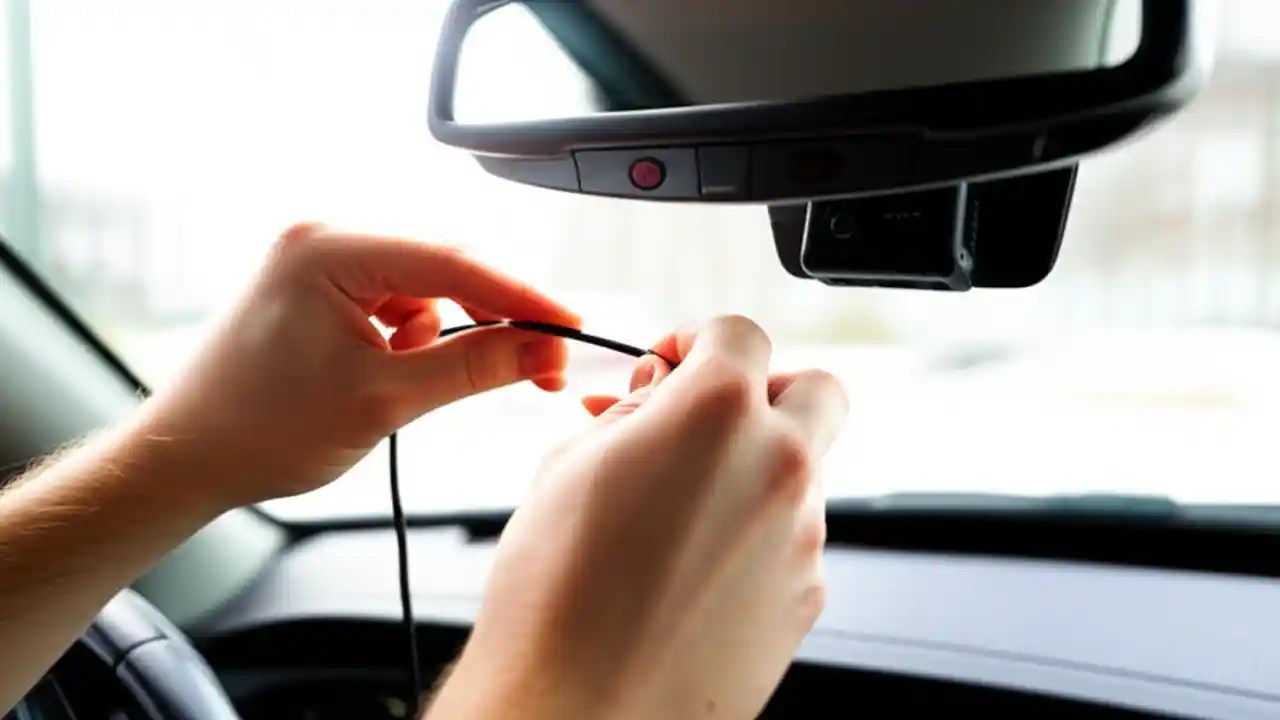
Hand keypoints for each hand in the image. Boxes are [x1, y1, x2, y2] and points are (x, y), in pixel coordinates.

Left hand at [133, 222, 578, 510]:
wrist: (187, 457)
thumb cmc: (260, 428)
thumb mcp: (384, 399)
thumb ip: (473, 366)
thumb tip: (542, 350)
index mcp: (330, 248)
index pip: (453, 261)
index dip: (521, 297)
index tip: (570, 326)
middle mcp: (323, 238)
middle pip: (444, 263)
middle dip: (491, 315)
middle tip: (538, 366)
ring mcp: (320, 261)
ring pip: (425, 284)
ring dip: (448, 330)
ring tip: (422, 385)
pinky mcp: (321, 288)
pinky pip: (396, 300)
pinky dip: (416, 336)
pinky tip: (396, 372)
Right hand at [432, 316, 847, 718]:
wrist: (575, 715)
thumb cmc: (555, 596)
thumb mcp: (570, 464)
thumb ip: (632, 408)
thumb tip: (658, 387)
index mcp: (717, 414)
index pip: (739, 333)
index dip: (696, 338)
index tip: (671, 361)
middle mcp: (779, 468)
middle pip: (815, 389)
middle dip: (763, 390)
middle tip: (704, 418)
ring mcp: (803, 538)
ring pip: (801, 470)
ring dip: (751, 469)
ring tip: (672, 512)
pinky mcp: (807, 598)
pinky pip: (792, 539)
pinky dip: (754, 534)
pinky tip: (689, 566)